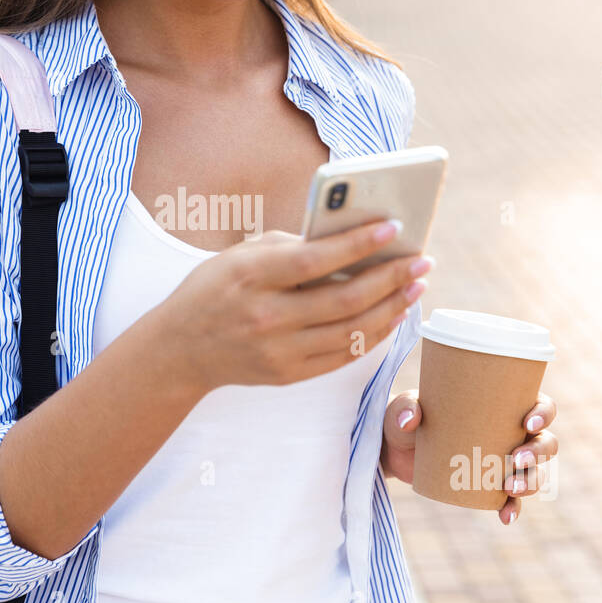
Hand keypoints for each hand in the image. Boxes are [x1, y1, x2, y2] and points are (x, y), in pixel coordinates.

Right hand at [160, 220, 431, 391]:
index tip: (394, 227)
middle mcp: (266, 317)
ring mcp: (278, 351)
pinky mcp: (288, 375)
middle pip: (344, 299)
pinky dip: (372, 335)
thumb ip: (289, 246)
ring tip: (415, 287)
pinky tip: (391, 315)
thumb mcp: (239, 255)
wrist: (179, 350)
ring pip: (351, 331)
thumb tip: (347, 240)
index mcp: (251, 277)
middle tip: (422, 261)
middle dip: (390, 278)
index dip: (358, 244)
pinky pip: (342, 355)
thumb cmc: (214, 289)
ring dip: (391, 308)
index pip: (315, 259)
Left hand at [380, 389, 558, 525]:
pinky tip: (506, 517)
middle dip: (538, 452)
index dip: (543, 413)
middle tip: (515, 458)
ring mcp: (502, 462)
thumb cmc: (405, 417)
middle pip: (545, 442)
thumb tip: (410, 419)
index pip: (539, 406)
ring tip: (509, 487)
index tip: (527, 423)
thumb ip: (405, 408)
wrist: (393, 449)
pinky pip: (512, 501)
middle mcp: (510, 433)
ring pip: (535, 473)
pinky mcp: (488, 486)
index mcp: (502, 405)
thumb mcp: (403, 407)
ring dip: (531, 481)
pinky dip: (513, 509)